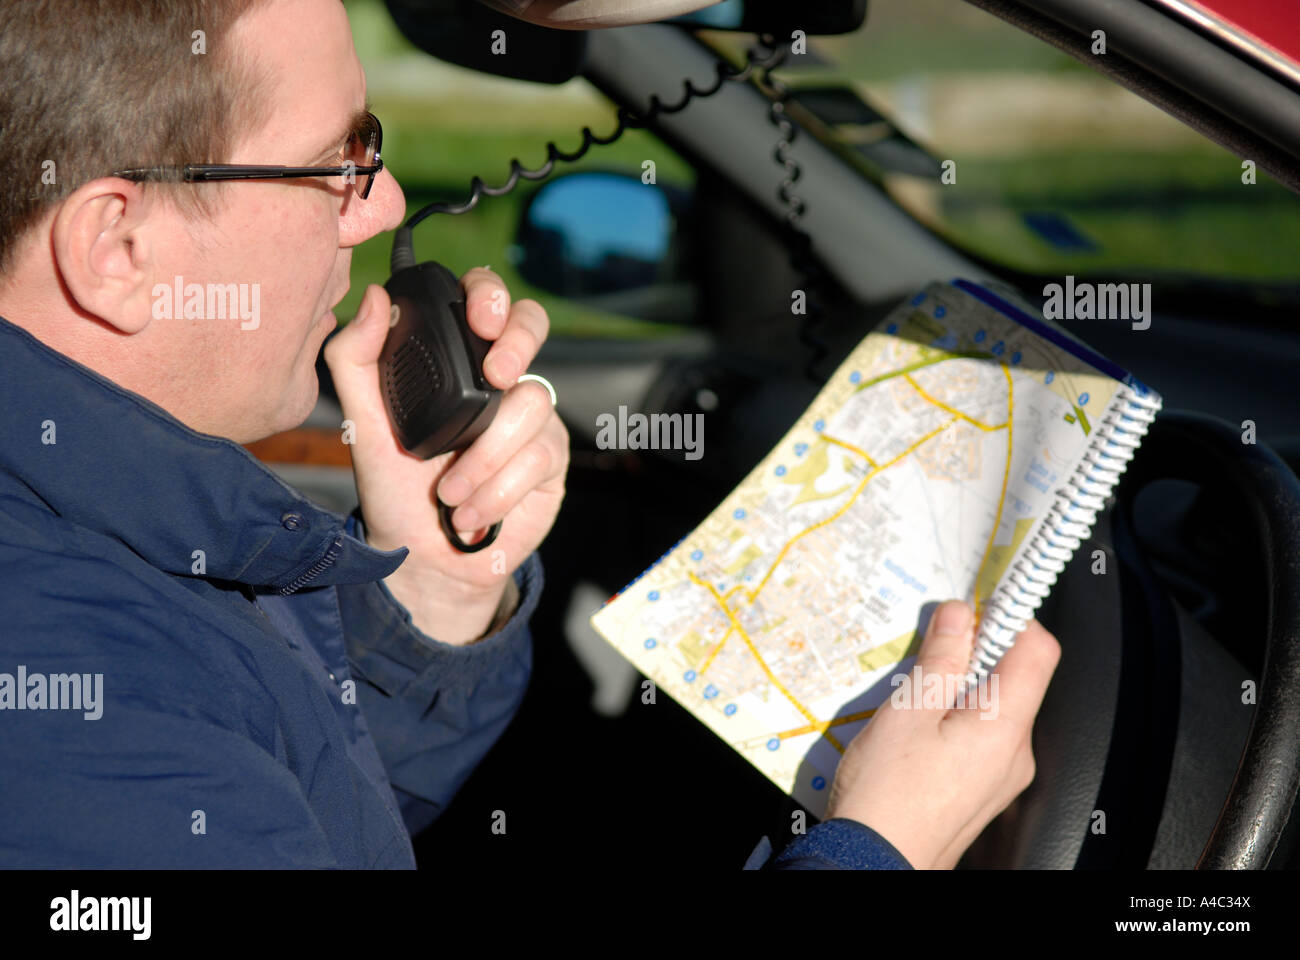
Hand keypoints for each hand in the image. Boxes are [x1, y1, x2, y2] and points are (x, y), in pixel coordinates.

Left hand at [323, 268, 568, 643]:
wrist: (422, 558)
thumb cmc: (393, 488)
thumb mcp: (361, 424)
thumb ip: (355, 359)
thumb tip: (374, 297)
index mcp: (455, 360)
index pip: (483, 300)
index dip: (490, 295)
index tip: (477, 319)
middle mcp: (497, 379)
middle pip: (531, 324)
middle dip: (518, 342)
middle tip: (496, 377)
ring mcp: (529, 417)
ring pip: (531, 403)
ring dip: (484, 458)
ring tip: (450, 493)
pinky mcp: (551, 459)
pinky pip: (538, 456)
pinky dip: (496, 490)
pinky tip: (469, 512)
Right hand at [825, 601, 1060, 867]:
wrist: (872, 861)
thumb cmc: (887, 798)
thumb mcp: (907, 711)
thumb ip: (941, 659)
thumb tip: (960, 616)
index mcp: (1005, 728)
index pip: (1038, 650)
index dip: (1011, 617)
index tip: (976, 605)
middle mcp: (1014, 753)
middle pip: (1014, 677)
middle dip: (973, 653)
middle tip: (929, 650)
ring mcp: (1000, 775)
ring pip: (992, 707)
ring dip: (956, 686)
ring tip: (912, 694)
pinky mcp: (980, 788)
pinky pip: (978, 735)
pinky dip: (951, 717)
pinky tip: (914, 726)